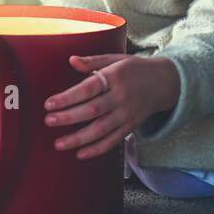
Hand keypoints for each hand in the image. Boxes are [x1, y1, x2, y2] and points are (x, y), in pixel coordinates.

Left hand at [43, 54, 179, 159]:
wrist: (164, 82)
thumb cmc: (134, 69)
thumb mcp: (116, 59)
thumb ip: (93, 61)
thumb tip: (71, 60)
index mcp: (115, 77)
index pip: (88, 89)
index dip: (68, 97)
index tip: (49, 104)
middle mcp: (121, 97)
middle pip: (92, 110)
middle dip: (68, 117)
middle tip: (48, 121)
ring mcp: (127, 114)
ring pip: (101, 130)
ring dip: (79, 138)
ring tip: (58, 143)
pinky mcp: (131, 126)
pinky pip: (113, 141)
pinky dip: (97, 149)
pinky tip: (80, 154)